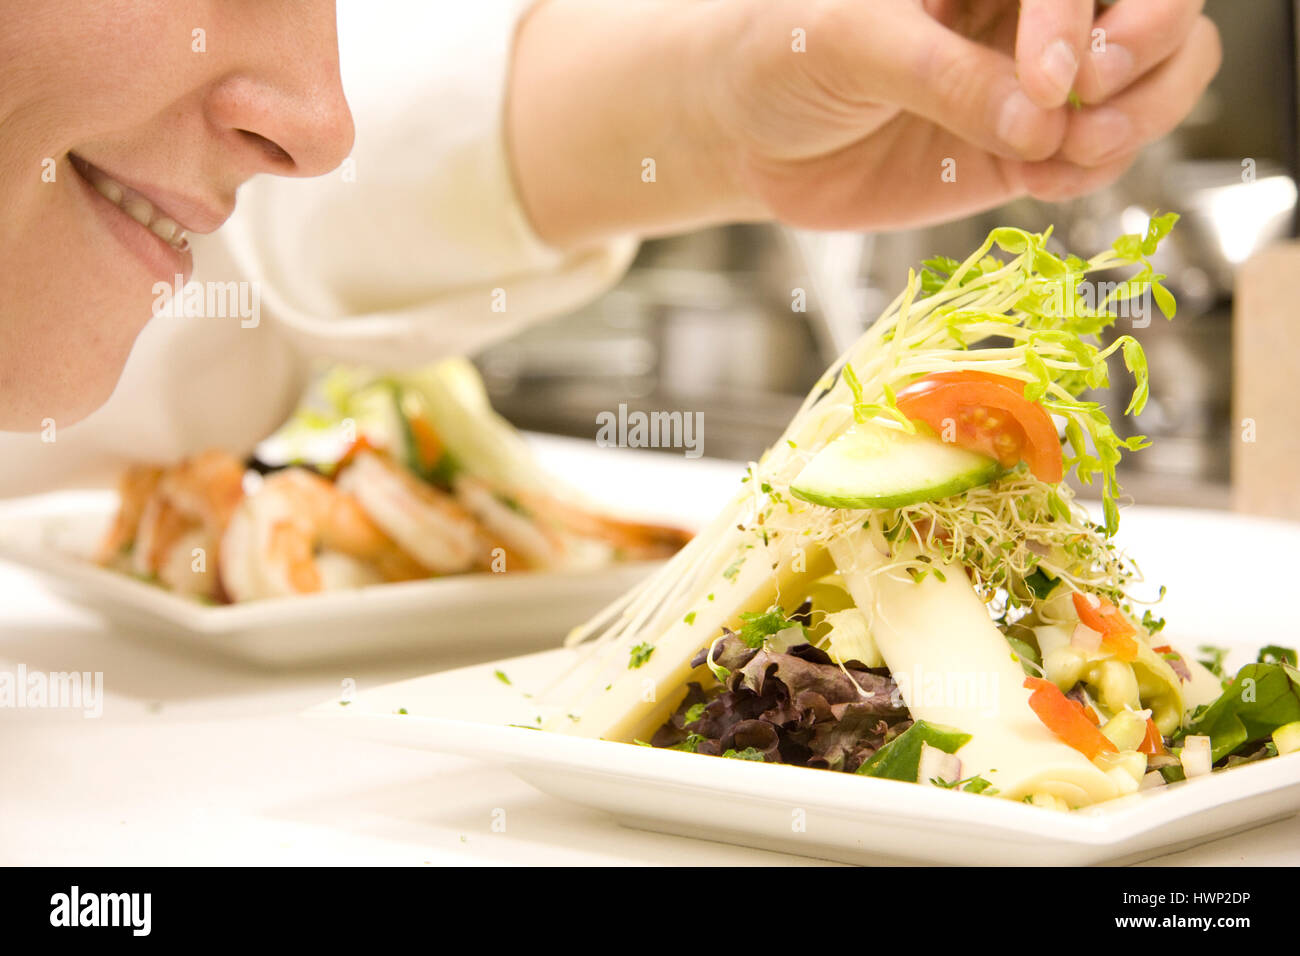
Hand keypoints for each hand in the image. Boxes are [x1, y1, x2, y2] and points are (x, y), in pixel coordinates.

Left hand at [715, 0, 1221, 229]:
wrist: (749, 132)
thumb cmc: (780, 52)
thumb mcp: (846, 44)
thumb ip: (939, 75)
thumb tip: (1041, 124)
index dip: (1078, 13)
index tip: (1048, 78)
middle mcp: (1030, 7)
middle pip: (1157, 3)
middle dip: (1151, 45)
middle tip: (1091, 97)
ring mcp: (1039, 78)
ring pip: (1158, 74)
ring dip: (1143, 114)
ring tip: (1079, 152)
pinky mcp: (1029, 149)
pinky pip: (1101, 154)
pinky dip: (1095, 169)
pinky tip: (1047, 180)